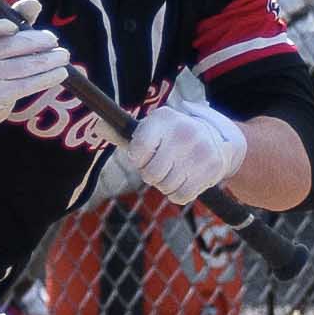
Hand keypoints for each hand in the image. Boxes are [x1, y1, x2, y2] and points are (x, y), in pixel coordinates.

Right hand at [0, 13, 73, 138]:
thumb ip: (16, 16)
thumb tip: (34, 4)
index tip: (14, 27)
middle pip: (11, 45)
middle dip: (38, 41)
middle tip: (54, 40)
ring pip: (23, 65)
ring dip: (50, 60)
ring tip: (63, 55)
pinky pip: (27, 84)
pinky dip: (48, 77)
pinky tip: (60, 72)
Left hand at [122, 90, 252, 204]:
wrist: (217, 138)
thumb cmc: (171, 137)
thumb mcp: (149, 130)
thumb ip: (123, 134)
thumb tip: (97, 127)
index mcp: (163, 118)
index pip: (138, 149)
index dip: (138, 159)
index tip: (144, 155)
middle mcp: (184, 131)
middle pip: (151, 174)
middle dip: (151, 175)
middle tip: (160, 165)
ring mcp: (200, 150)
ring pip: (166, 186)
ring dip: (165, 184)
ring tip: (173, 170)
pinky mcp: (211, 168)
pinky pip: (181, 196)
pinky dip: (178, 194)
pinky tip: (184, 179)